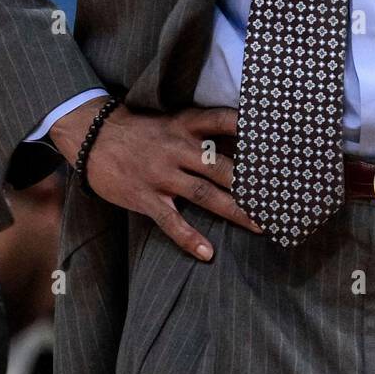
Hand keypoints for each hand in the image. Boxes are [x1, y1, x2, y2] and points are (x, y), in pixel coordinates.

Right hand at [50, 100, 260, 260]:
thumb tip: (240, 136)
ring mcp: (161, 173)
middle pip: (222, 166)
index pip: (223, 120)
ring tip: (259, 226)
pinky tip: (208, 253)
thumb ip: (200, 129)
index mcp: (185, 124)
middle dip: (252, 183)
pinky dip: (189, 238)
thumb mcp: (171, 119)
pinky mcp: (145, 197)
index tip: (277, 138)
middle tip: (280, 196)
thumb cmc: (141, 129)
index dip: (249, 127)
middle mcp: (178, 147)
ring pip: (204, 194)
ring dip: (234, 211)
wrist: (94, 136)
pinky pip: (171, 221)